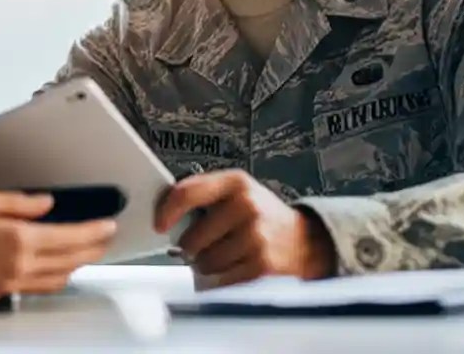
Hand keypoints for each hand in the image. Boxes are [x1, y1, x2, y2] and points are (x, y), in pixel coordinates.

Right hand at [0, 185, 116, 301]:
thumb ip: (18, 202)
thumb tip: (45, 203)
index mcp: (16, 240)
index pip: (69, 238)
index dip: (93, 231)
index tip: (108, 225)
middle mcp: (16, 267)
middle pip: (68, 262)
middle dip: (91, 249)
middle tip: (105, 238)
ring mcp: (5, 284)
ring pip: (53, 280)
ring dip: (73, 265)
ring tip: (83, 251)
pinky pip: (33, 287)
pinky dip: (50, 276)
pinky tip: (50, 265)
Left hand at [156, 170, 335, 286]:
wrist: (304, 241)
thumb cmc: (262, 216)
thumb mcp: (237, 191)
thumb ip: (203, 193)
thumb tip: (165, 210)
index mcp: (236, 183)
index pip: (188, 192)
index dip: (167, 210)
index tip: (160, 224)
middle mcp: (247, 206)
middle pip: (192, 237)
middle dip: (191, 246)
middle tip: (201, 244)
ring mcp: (255, 236)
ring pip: (204, 262)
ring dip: (205, 265)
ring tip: (221, 254)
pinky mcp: (261, 265)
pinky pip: (221, 279)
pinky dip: (220, 278)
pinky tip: (232, 266)